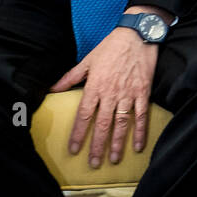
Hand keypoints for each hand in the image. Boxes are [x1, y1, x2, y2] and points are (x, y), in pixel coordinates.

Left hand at [48, 7, 165, 166]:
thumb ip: (70, 77)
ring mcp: (128, 94)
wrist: (137, 34)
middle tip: (94, 163)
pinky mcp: (143, 93)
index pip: (84, 115)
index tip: (74, 149)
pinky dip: (140, 131)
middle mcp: (111, 93)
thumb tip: (53, 88)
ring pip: (121, 124)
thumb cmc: (111, 46)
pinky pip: (141, 116)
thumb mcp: (88, 60)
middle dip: (97, 146)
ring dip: (117, 143)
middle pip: (103, 125)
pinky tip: (138, 146)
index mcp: (95, 86)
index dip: (78, 134)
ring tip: (113, 159)